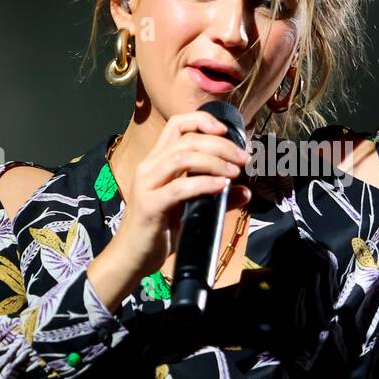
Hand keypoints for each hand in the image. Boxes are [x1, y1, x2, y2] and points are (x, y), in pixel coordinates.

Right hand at [87, 111, 251, 307]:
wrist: (133, 257)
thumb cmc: (160, 230)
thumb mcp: (191, 209)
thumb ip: (216, 197)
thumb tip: (246, 191)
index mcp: (157, 161)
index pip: (177, 124)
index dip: (203, 121)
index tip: (227, 131)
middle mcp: (149, 166)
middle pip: (187, 139)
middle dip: (220, 144)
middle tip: (243, 158)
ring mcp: (146, 184)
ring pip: (182, 158)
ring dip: (215, 161)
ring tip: (236, 171)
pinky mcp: (149, 205)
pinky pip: (179, 188)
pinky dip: (204, 183)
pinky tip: (222, 186)